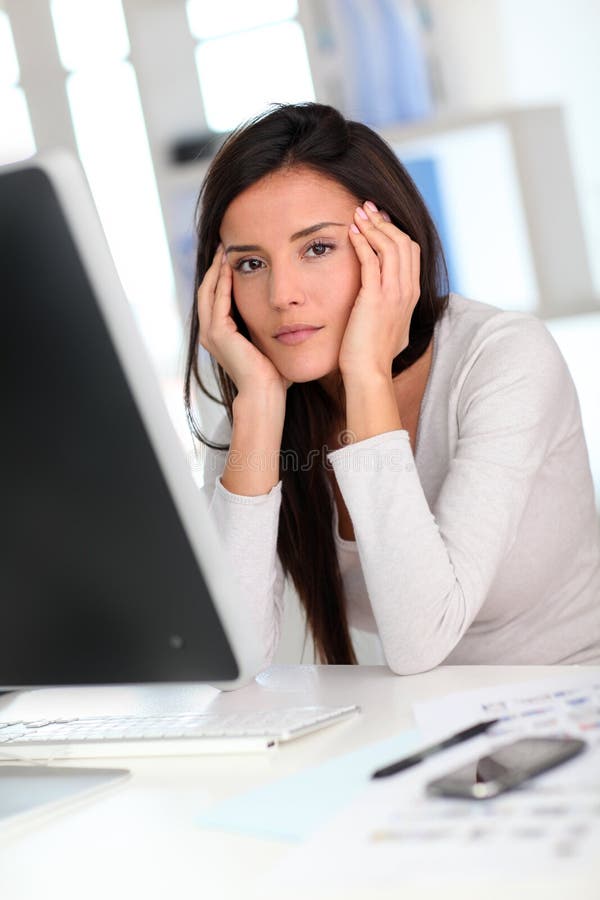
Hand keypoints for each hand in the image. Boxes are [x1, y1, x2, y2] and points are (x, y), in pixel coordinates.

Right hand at [197, 246, 291, 397]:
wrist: (265, 393)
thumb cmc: (272, 374)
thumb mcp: (269, 342)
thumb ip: (271, 327)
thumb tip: (289, 314)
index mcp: (220, 334)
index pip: (216, 297)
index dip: (222, 276)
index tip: (233, 256)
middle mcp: (210, 333)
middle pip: (207, 290)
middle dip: (215, 267)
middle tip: (224, 245)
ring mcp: (210, 333)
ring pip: (208, 292)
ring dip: (216, 270)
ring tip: (224, 250)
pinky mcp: (217, 334)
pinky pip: (218, 301)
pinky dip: (223, 282)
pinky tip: (231, 267)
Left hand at [338, 201, 420, 380]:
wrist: (369, 374)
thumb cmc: (373, 356)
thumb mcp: (390, 329)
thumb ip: (391, 313)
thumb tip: (388, 311)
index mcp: (411, 296)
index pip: (411, 252)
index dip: (395, 232)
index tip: (378, 221)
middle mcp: (407, 292)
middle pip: (404, 243)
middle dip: (384, 221)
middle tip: (367, 207)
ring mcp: (394, 294)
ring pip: (390, 246)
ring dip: (373, 226)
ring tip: (357, 213)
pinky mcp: (375, 299)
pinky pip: (371, 261)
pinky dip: (361, 242)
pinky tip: (350, 232)